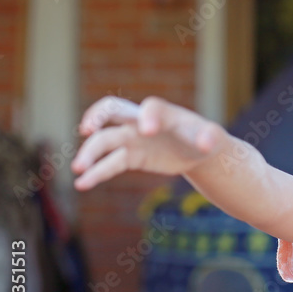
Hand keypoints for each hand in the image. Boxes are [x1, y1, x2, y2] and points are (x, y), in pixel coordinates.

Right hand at [71, 95, 226, 190]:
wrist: (198, 151)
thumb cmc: (206, 138)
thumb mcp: (213, 138)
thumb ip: (210, 136)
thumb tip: (206, 143)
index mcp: (165, 113)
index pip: (152, 107)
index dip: (148, 116)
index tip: (148, 131)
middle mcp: (142, 121)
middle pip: (113, 109)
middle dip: (97, 115)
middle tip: (88, 130)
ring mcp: (133, 138)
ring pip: (105, 141)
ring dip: (89, 153)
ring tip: (78, 169)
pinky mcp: (130, 156)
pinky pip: (109, 163)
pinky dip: (96, 173)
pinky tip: (83, 184)